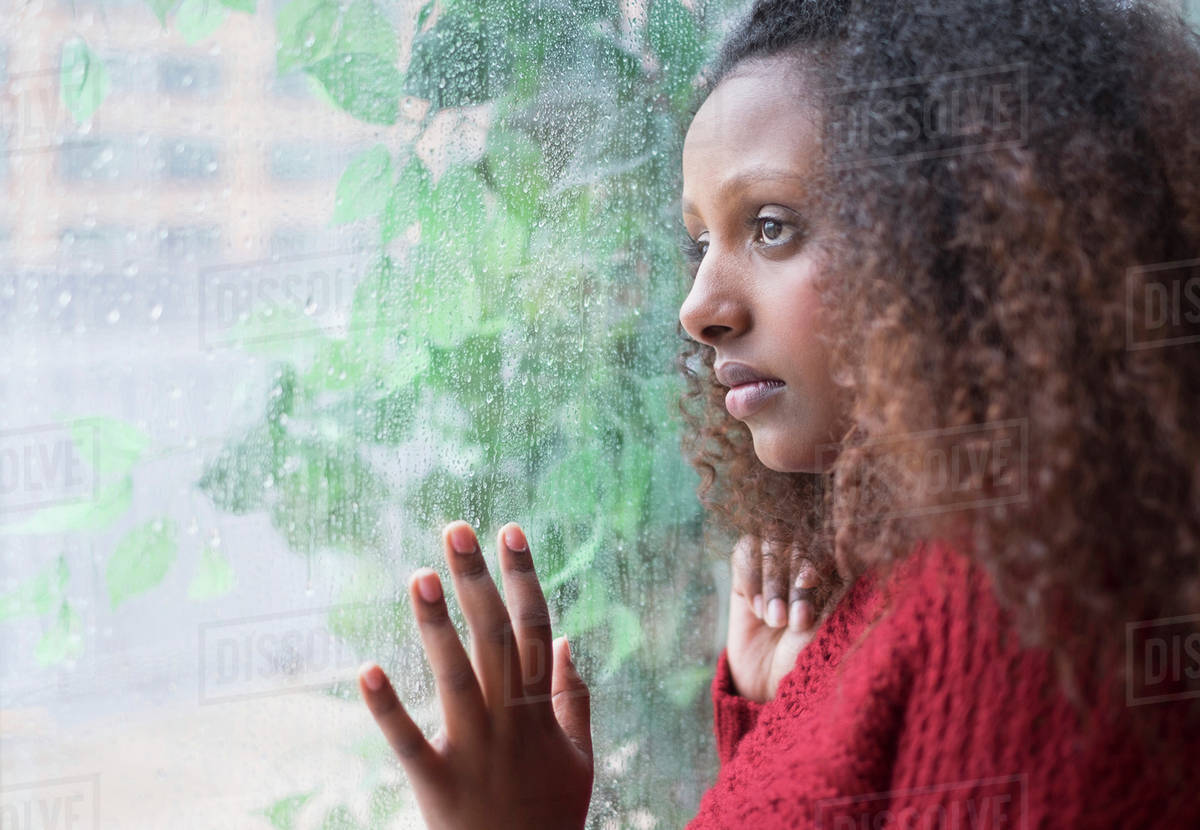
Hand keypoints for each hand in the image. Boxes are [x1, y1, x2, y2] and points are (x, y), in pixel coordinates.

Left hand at [357, 521, 592, 829]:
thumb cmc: (553, 815)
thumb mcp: (581, 756)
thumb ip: (573, 697)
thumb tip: (564, 639)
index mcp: (540, 707)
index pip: (534, 625)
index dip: (523, 576)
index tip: (509, 531)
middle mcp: (509, 719)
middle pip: (493, 635)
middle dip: (476, 578)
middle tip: (455, 529)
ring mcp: (474, 749)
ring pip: (455, 675)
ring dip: (436, 624)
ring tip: (419, 574)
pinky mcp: (437, 782)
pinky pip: (408, 741)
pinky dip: (386, 707)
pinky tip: (366, 669)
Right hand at [725, 534, 821, 702]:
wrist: (772, 684)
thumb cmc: (810, 656)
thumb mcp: (829, 623)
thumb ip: (837, 585)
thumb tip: (843, 547)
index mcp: (833, 568)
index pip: (825, 540)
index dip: (814, 556)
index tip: (810, 583)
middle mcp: (802, 559)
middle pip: (796, 539)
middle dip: (793, 581)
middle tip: (793, 620)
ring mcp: (772, 565)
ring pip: (768, 543)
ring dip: (771, 582)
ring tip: (775, 621)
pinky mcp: (744, 574)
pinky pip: (743, 553)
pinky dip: (750, 579)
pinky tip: (757, 612)